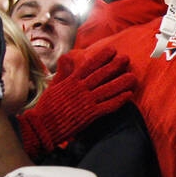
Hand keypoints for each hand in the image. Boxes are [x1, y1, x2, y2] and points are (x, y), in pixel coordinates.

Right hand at [15, 44, 135, 153]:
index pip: (89, 65)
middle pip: (101, 75)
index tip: (112, 50)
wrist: (42, 126)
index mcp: (71, 81)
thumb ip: (62, 72)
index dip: (101, 57)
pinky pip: (107, 106)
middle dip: (114, 66)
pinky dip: (119, 100)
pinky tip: (128, 95)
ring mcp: (86, 101)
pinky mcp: (89, 114)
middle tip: (126, 58)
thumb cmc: (46, 107)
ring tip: (133, 76)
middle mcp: (80, 89)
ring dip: (121, 82)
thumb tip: (65, 57)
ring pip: (107, 89)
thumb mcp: (53, 86)